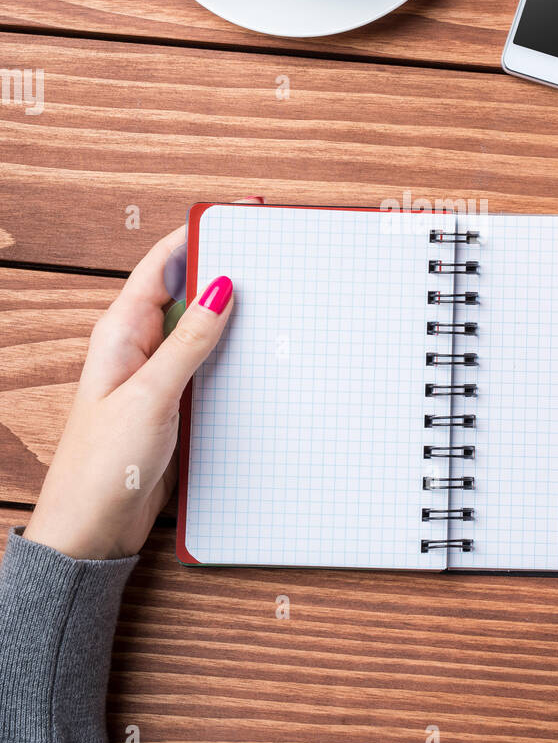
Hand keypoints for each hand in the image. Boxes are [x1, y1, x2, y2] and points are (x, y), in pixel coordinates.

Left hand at [24, 216, 240, 559]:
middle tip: (273, 251)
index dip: (201, 232)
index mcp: (121, 330)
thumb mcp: (150, 396)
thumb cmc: (101, 466)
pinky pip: (209, 365)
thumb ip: (188, 342)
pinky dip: (234, 354)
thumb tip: (221, 289)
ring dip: (235, 315)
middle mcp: (138, 346)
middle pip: (188, 289)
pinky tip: (264, 354)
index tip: (240, 213)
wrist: (92, 530)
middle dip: (227, 267)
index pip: (164, 262)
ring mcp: (158, 374)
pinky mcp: (175, 403)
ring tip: (279, 296)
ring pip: (203, 328)